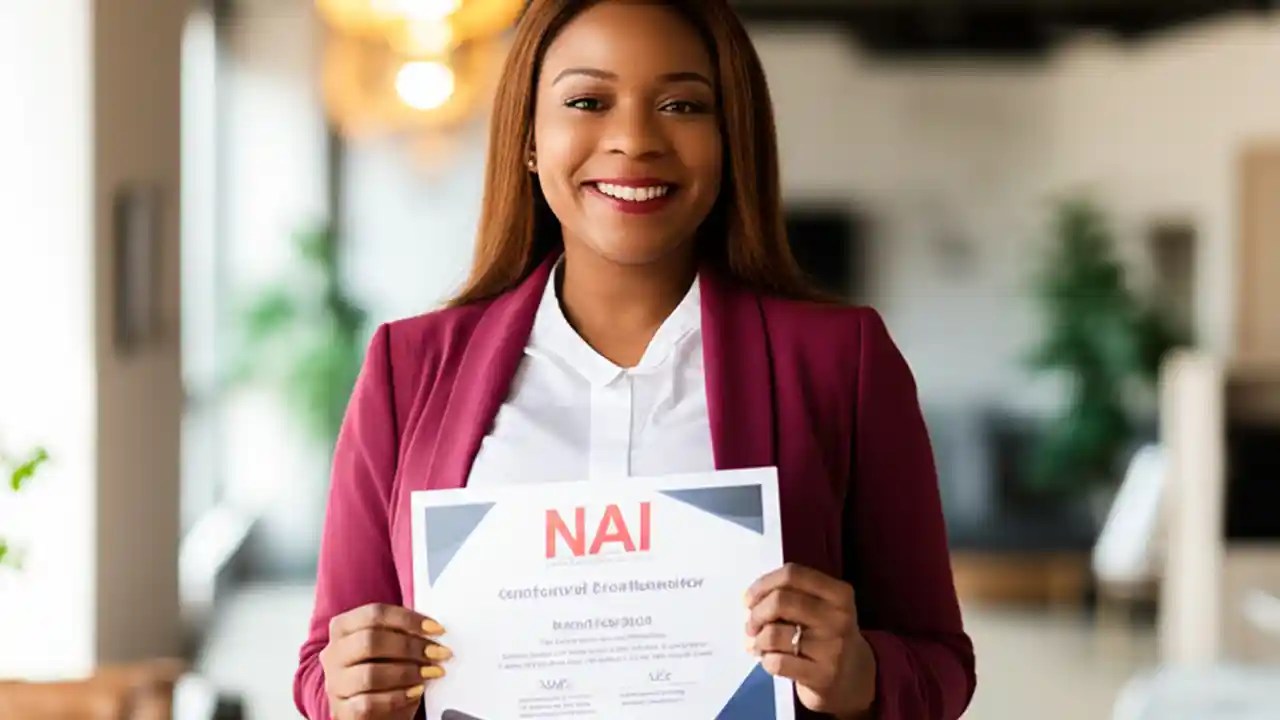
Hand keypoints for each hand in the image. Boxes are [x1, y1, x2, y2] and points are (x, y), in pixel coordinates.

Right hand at [320, 603, 452, 719]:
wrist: (370, 709)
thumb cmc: (383, 670)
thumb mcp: (389, 647)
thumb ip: (404, 634)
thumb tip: (434, 630)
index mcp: (343, 628)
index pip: (374, 614)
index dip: (408, 619)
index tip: (436, 629)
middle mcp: (334, 653)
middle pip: (371, 640)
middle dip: (411, 646)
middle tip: (438, 652)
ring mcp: (335, 683)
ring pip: (369, 674)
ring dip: (407, 672)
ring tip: (432, 673)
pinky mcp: (342, 710)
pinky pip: (368, 703)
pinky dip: (397, 697)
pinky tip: (415, 692)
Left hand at [745, 563, 876, 718]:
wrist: (854, 677)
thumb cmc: (826, 635)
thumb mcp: (823, 607)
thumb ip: (792, 595)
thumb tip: (751, 600)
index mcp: (839, 593)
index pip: (792, 574)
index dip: (763, 584)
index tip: (750, 599)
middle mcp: (839, 618)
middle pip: (780, 601)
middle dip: (756, 613)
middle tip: (752, 625)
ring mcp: (832, 648)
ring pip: (774, 634)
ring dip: (757, 640)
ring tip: (759, 645)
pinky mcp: (823, 676)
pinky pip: (777, 663)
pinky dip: (766, 661)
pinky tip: (771, 661)